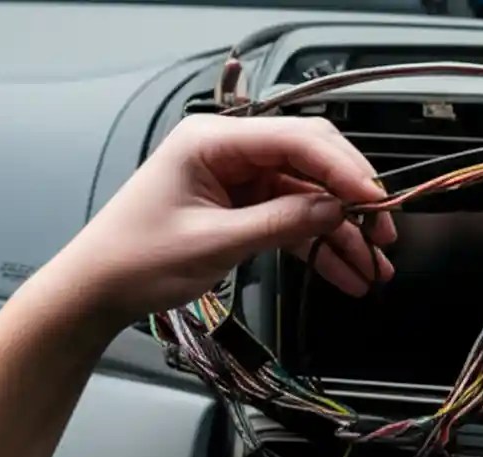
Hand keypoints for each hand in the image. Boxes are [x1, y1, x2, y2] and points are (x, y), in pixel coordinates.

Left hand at [46, 114, 395, 327]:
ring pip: (310, 197)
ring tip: (373, 267)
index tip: (375, 199)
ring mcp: (239, 180)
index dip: (343, 168)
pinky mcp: (244, 208)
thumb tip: (334, 211)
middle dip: (352, 198)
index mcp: (213, 140)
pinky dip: (321, 247)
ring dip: (343, 233)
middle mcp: (230, 152)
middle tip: (384, 232)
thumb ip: (279, 224)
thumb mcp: (213, 243)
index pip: (296, 139)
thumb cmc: (134, 258)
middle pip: (311, 162)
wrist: (98, 289)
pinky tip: (347, 272)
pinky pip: (295, 221)